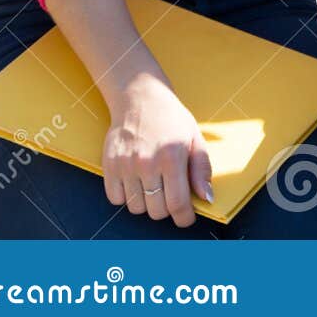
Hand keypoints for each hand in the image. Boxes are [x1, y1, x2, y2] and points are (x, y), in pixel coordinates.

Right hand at [102, 78, 213, 226]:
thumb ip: (201, 169)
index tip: (186, 219)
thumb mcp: (195, 138)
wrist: (140, 98)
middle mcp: (147, 163)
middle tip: (170, 195)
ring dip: (146, 203)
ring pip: (136, 207)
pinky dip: (126, 197)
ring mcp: (126, 165)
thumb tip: (207, 198)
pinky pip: (115, 199)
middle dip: (167, 209)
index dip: (184, 218)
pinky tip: (135, 182)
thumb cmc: (171, 119)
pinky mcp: (109, 165)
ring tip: (153, 185)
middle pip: (156, 210)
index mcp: (173, 157)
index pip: (177, 203)